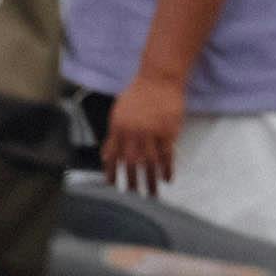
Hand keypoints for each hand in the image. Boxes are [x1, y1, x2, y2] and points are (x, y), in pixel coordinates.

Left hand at [103, 71, 187, 192]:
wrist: (158, 80)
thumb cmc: (137, 96)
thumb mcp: (119, 112)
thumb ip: (114, 135)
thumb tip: (107, 155)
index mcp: (118, 126)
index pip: (112, 153)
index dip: (111, 170)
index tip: (110, 184)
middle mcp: (133, 131)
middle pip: (131, 162)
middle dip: (130, 181)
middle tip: (131, 196)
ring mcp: (151, 133)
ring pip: (150, 162)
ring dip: (150, 181)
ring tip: (151, 195)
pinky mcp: (168, 133)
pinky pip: (167, 156)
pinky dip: (167, 169)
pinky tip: (167, 180)